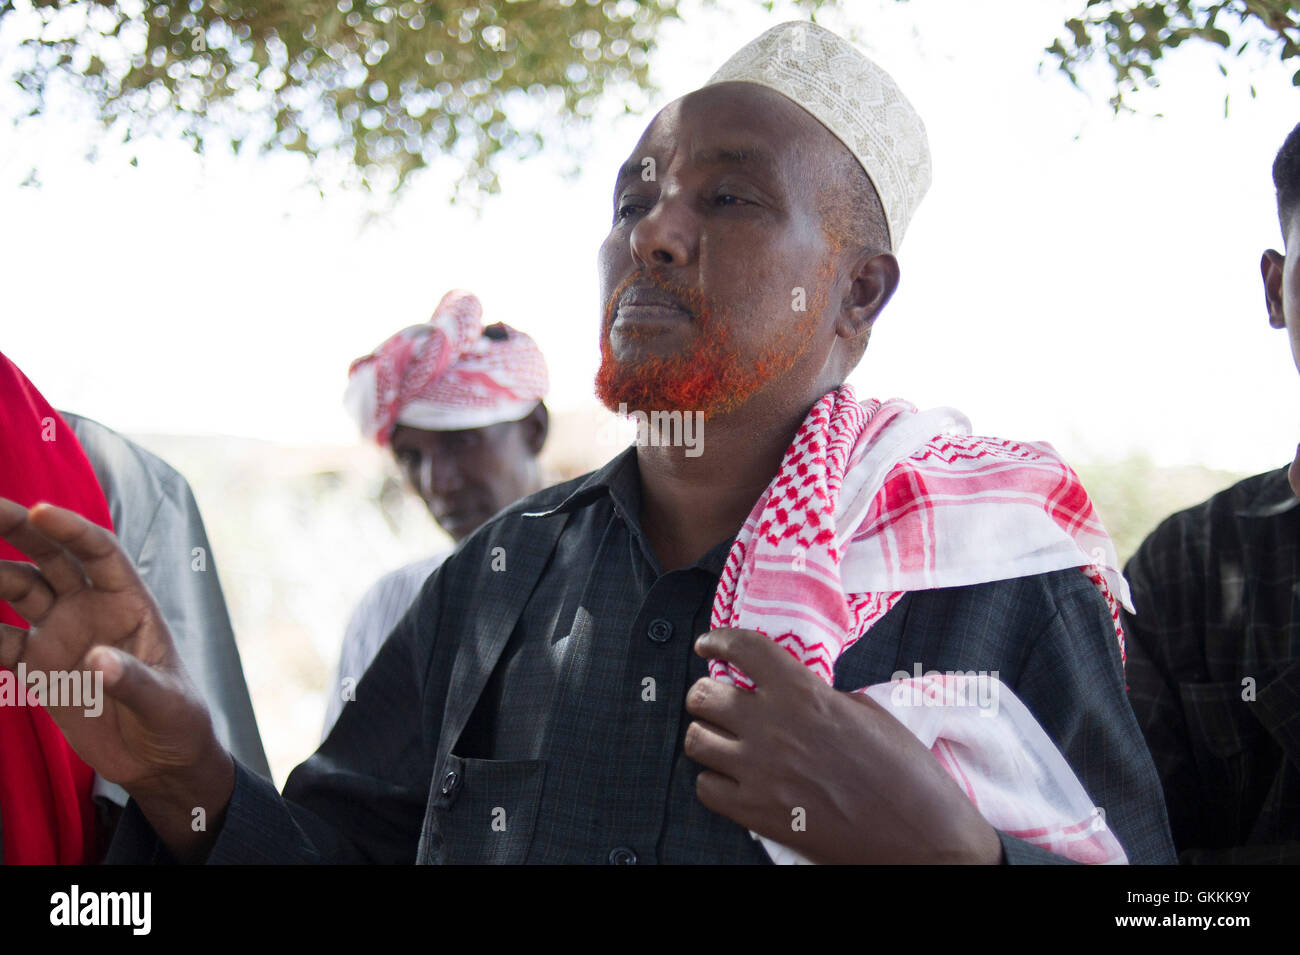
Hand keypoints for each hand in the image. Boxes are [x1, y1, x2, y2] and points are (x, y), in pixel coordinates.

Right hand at [0, 499, 233, 859]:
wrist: (158, 759)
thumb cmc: (177, 719)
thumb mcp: (165, 703)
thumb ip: (133, 680)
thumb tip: (97, 662)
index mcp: (131, 601)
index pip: (100, 552)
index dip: (71, 528)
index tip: (40, 510)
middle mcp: (91, 608)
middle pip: (50, 557)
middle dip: (18, 530)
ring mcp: (60, 634)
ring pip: (17, 590)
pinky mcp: (37, 667)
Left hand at [685, 627, 1002, 863]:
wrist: (919, 833)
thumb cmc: (904, 771)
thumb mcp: (866, 711)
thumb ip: (818, 697)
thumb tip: (791, 695)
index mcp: (804, 693)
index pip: (743, 649)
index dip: (718, 640)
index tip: (709, 643)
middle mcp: (772, 726)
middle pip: (703, 695)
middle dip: (707, 695)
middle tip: (718, 700)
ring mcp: (759, 771)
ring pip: (695, 739)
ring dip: (707, 735)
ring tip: (722, 740)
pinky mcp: (754, 812)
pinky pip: (705, 787)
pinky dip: (714, 780)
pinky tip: (732, 778)